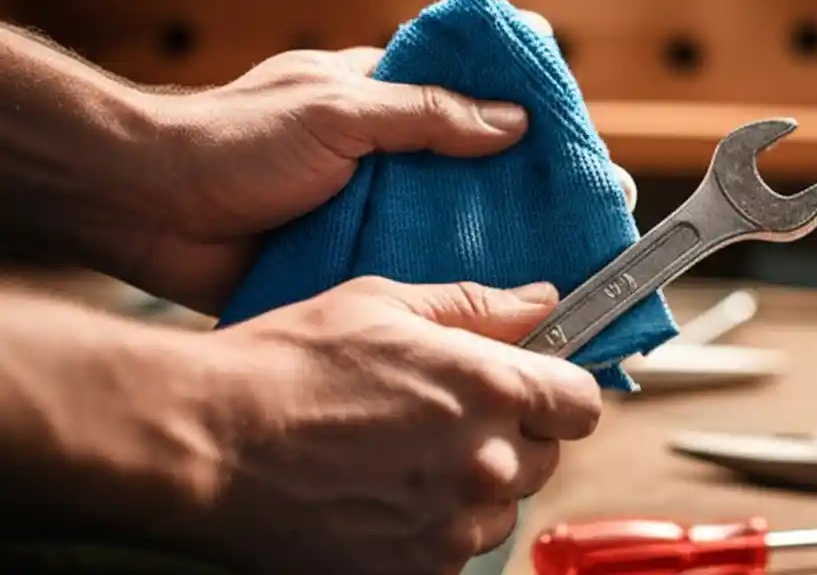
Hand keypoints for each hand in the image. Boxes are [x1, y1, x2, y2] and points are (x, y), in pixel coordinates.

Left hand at [129, 47, 635, 313]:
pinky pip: (407, 277)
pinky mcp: (344, 265)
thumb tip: (511, 123)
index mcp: (380, 103)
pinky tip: (493, 316)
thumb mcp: (337, 109)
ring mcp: (365, 214)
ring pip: (445, 231)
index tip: (581, 150)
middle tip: (587, 226)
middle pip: (470, 176)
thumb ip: (424, 116)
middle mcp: (381, 159)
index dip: (529, 122)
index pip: (472, 102)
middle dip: (526, 199)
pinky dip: (444, 293)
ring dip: (492, 251)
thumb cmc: (231, 141)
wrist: (144, 210)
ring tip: (559, 277)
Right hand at [190, 277, 599, 574]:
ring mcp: (450, 528)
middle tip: (441, 421)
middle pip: (544, 459)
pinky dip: (429, 533)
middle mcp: (484, 463)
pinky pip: (453, 553)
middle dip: (508, 438)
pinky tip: (377, 499)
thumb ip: (477, 306)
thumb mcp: (383, 304)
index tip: (532, 392)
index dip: (558, 395)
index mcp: (487, 388)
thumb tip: (542, 301)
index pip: (581, 405)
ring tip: (399, 461)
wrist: (204, 445)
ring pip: (499, 510)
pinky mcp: (416, 574)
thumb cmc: (285, 367)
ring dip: (469, 490)